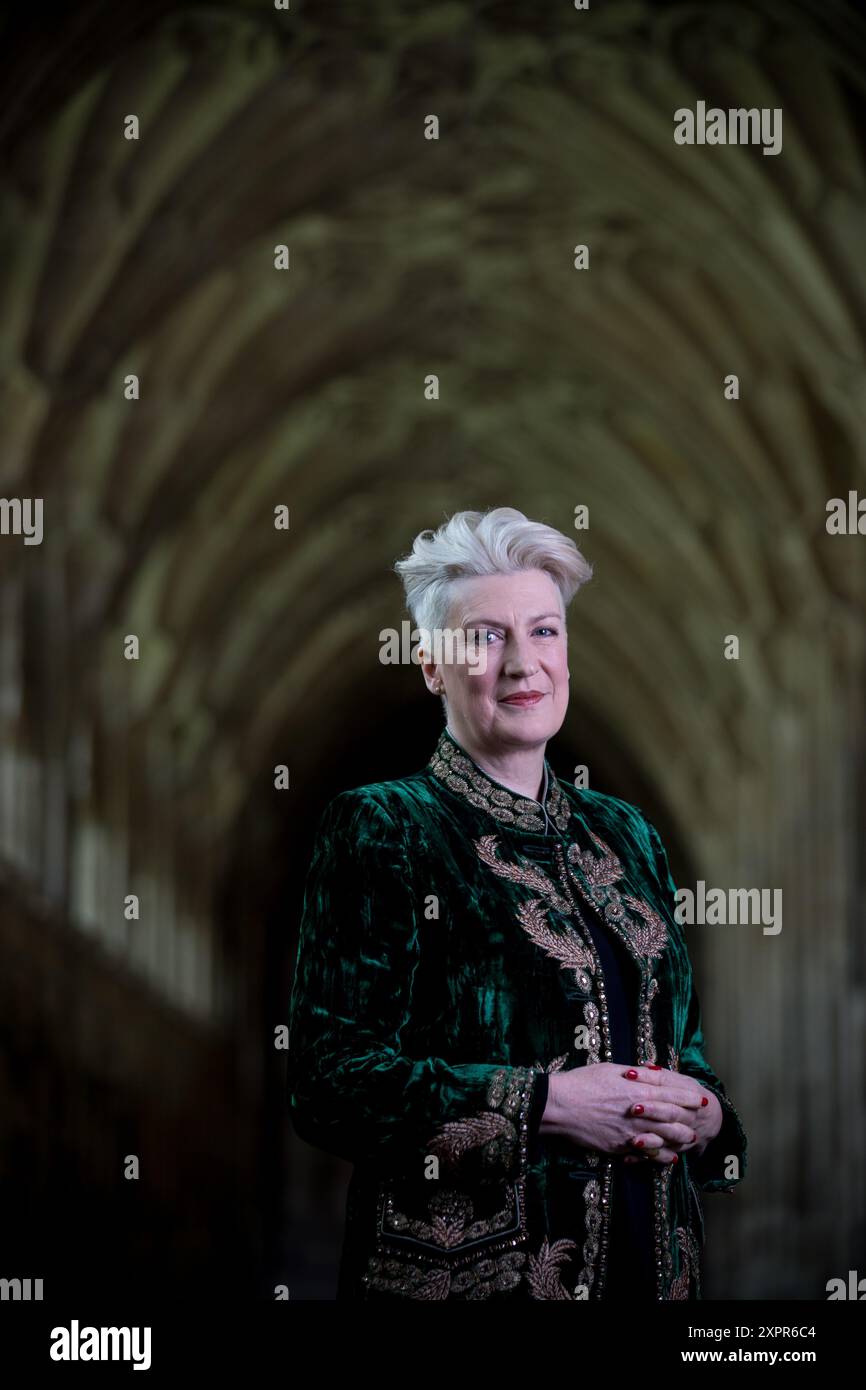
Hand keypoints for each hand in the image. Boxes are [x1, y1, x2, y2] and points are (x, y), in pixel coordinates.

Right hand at [540, 1062, 712, 1162]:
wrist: (559, 1106)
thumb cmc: (581, 1083)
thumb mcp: (609, 1069)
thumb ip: (634, 1073)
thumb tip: (651, 1072)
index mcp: (636, 1090)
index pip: (669, 1093)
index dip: (686, 1096)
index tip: (699, 1097)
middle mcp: (636, 1112)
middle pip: (670, 1117)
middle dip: (688, 1118)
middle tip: (702, 1119)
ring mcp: (628, 1132)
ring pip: (662, 1137)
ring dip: (679, 1138)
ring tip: (690, 1138)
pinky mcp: (618, 1146)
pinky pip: (645, 1153)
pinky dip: (660, 1155)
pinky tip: (670, 1156)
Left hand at [621, 1066, 722, 1165]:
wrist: (711, 1120)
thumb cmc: (689, 1096)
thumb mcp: (681, 1081)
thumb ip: (662, 1075)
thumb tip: (645, 1064)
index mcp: (687, 1093)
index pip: (666, 1083)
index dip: (648, 1078)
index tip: (629, 1074)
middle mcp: (686, 1115)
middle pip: (670, 1112)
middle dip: (652, 1110)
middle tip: (633, 1108)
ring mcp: (682, 1134)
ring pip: (667, 1138)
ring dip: (650, 1139)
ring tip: (634, 1140)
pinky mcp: (674, 1149)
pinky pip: (660, 1156)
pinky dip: (644, 1158)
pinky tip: (627, 1158)